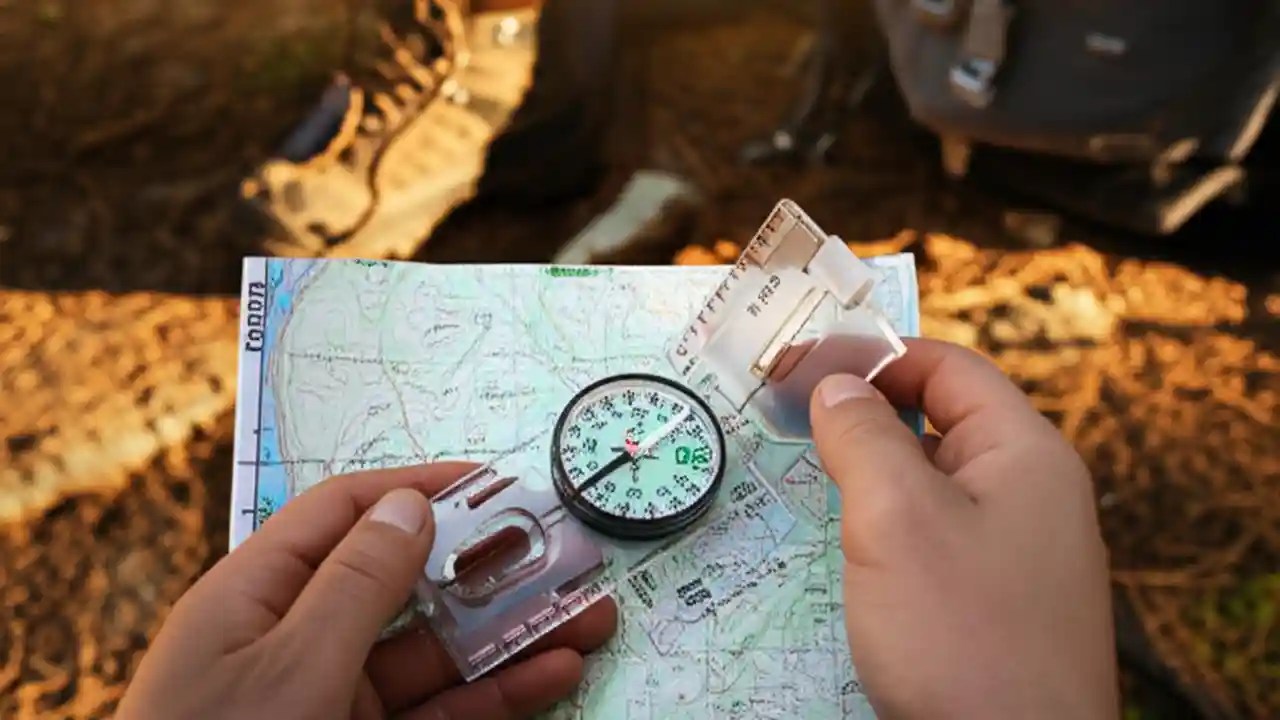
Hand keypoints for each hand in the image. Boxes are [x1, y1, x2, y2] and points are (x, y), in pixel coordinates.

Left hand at [117, 463, 615, 718]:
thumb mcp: (291, 666)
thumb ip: (357, 585)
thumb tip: (409, 504)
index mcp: (255, 594)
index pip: (344, 514)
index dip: (419, 489)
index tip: (496, 484)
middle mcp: (295, 638)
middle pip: (405, 584)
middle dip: (486, 569)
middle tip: (564, 558)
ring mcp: (330, 698)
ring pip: (433, 653)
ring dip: (508, 635)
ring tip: (586, 618)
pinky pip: (436, 712)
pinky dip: (492, 694)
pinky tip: (551, 675)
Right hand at [810, 339, 1117, 719]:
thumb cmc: (962, 636)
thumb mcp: (896, 518)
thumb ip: (863, 437)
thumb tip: (837, 387)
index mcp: (1026, 453)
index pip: (947, 367)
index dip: (871, 355)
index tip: (797, 367)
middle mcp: (1034, 494)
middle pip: (942, 420)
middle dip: (865, 409)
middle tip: (791, 415)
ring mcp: (1022, 552)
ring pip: (936, 482)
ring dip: (874, 467)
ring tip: (812, 470)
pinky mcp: (1002, 602)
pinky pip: (940, 535)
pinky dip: (890, 520)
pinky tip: (852, 541)